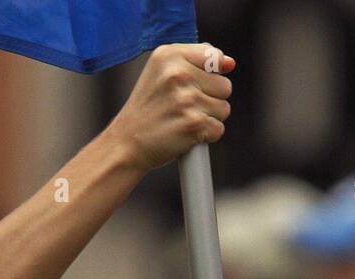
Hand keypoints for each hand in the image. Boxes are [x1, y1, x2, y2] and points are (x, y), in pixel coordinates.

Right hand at [105, 43, 234, 172]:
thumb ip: (195, 61)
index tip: (187, 88)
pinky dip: (204, 136)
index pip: (214, 57)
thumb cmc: (146, 111)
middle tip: (180, 108)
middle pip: (224, 85)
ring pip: (223, 108)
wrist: (124, 146)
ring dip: (206, 118)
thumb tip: (230, 64)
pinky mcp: (194, 123)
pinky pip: (218, 129)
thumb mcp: (159, 74)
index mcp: (168, 56)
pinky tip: (183, 134)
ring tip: (181, 121)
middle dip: (208, 99)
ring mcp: (186, 99)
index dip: (208, 76)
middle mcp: (177, 74)